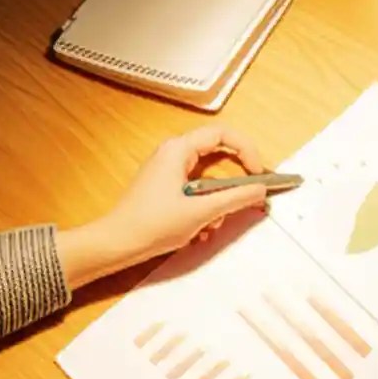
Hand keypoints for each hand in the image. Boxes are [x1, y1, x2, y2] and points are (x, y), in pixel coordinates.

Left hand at [104, 124, 268, 258]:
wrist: (116, 243)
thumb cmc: (152, 224)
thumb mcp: (200, 212)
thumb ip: (234, 199)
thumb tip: (260, 190)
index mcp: (178, 150)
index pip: (222, 135)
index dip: (247, 150)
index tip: (258, 174)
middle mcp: (173, 154)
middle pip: (218, 157)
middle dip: (234, 184)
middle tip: (249, 200)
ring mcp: (169, 171)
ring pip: (209, 179)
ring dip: (218, 203)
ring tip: (213, 225)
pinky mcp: (166, 188)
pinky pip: (197, 192)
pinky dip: (205, 209)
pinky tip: (200, 231)